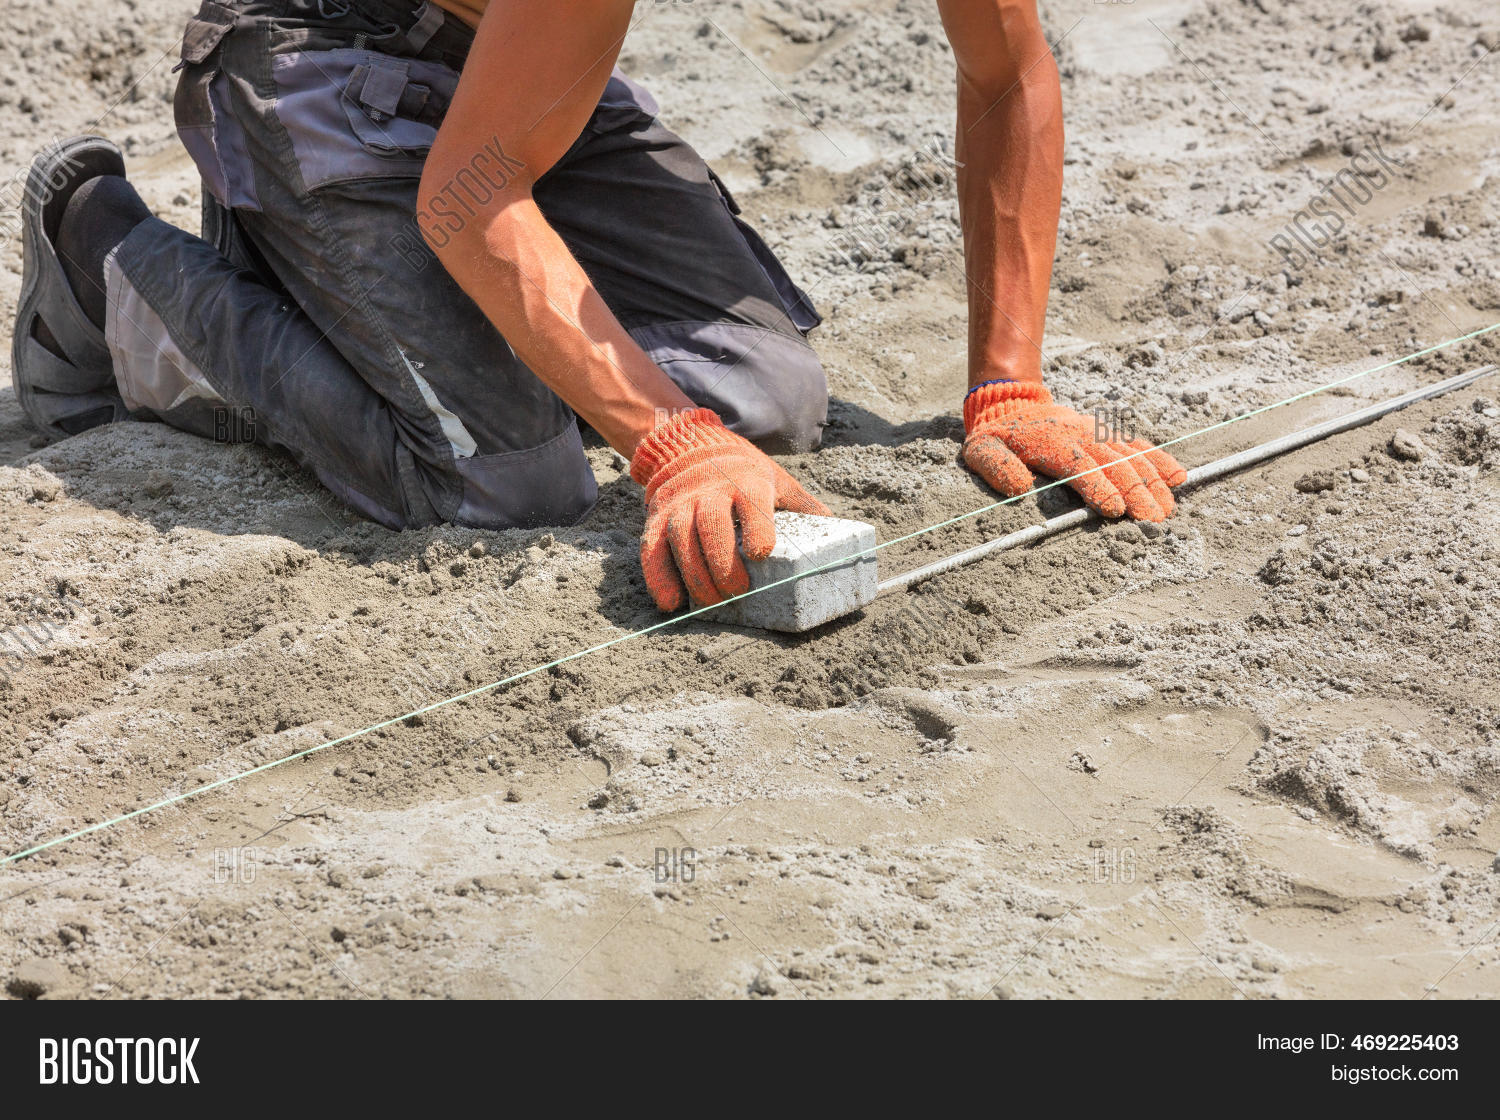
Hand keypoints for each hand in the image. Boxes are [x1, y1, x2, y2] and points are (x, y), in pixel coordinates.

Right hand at [631, 408, 829, 609]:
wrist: (692, 450)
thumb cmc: (745, 475)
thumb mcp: (778, 481)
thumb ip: (803, 505)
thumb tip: (836, 528)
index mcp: (746, 481)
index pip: (750, 501)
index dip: (755, 526)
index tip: (760, 554)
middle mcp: (709, 490)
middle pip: (710, 524)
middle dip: (722, 562)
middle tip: (737, 592)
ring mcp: (680, 504)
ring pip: (680, 538)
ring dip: (695, 574)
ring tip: (712, 601)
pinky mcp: (657, 519)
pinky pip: (652, 549)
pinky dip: (658, 577)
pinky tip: (671, 602)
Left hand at [962, 379, 1185, 520]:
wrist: (1010, 402)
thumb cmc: (996, 436)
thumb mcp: (981, 450)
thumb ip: (997, 468)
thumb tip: (1019, 489)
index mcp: (1052, 443)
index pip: (1080, 467)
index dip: (1099, 488)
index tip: (1115, 511)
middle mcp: (1081, 436)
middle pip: (1114, 465)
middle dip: (1136, 493)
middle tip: (1152, 520)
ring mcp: (1098, 433)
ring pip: (1132, 456)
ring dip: (1153, 482)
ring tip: (1167, 509)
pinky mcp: (1108, 434)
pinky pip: (1138, 445)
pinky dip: (1159, 459)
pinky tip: (1179, 477)